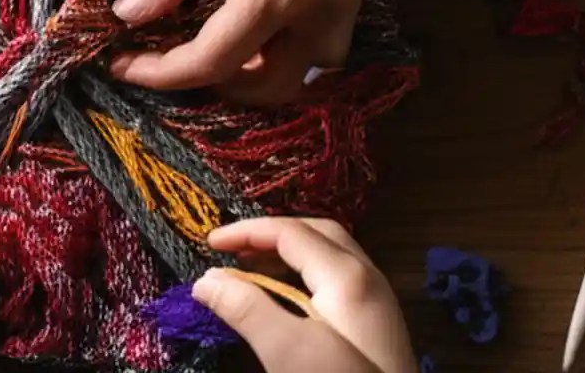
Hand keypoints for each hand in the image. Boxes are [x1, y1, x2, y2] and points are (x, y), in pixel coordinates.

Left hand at [110, 0, 387, 101]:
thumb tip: (130, 14)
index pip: (212, 62)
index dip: (159, 72)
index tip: (119, 63)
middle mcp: (322, 9)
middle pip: (267, 87)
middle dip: (214, 83)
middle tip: (165, 57)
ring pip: (304, 70)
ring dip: (256, 71)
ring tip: (208, 41)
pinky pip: (322, 40)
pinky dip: (283, 46)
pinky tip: (248, 16)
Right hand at [194, 218, 417, 372]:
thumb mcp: (288, 352)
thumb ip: (247, 309)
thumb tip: (207, 280)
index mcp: (347, 275)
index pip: (289, 232)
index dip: (245, 232)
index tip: (208, 244)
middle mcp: (368, 277)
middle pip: (316, 232)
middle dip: (270, 233)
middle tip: (232, 249)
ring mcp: (378, 302)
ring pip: (330, 254)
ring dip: (288, 251)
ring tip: (252, 268)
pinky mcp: (377, 326)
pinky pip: (338, 277)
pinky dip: (305, 272)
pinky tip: (288, 296)